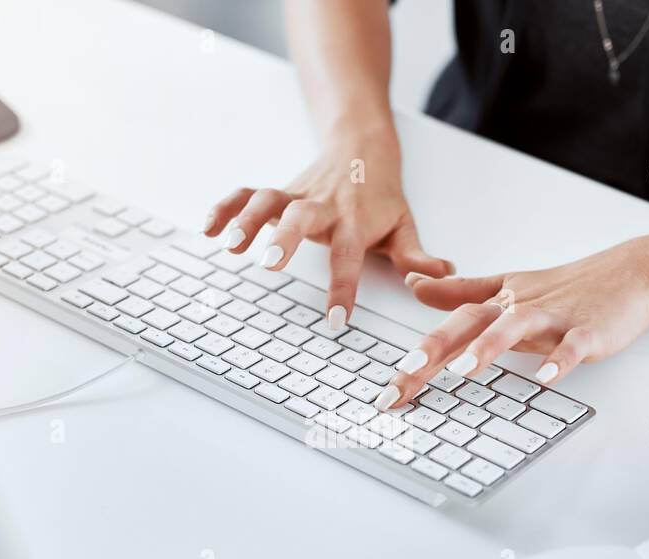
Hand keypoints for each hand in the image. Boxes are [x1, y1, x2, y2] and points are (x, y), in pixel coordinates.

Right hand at [201, 126, 452, 331]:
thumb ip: (416, 257)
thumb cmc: (381, 197)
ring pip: (269, 201)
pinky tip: (208, 228)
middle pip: (302, 218)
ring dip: (247, 220)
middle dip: (285, 239)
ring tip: (229, 245)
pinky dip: (225, 207)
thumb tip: (440, 279)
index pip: (350, 258)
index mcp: (355, 222)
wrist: (362, 147)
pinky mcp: (278, 192)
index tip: (336, 321)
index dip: (343, 289)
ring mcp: (297, 197)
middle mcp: (323, 207)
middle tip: (270, 265)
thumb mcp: (403, 226)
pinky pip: (247, 194)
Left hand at [376, 241, 648, 409]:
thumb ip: (461, 291)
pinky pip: (573, 346)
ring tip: (463, 370)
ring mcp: (554, 318)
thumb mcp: (508, 286)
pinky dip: (561, 360)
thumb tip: (415, 286)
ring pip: (515, 328)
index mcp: (498, 302)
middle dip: (431, 353)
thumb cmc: (568, 286)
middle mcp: (518, 307)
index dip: (415, 356)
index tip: (387, 387)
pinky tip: (547, 377)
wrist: (630, 273)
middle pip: (467, 326)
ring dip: (489, 347)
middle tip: (401, 379)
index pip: (447, 328)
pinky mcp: (587, 331)